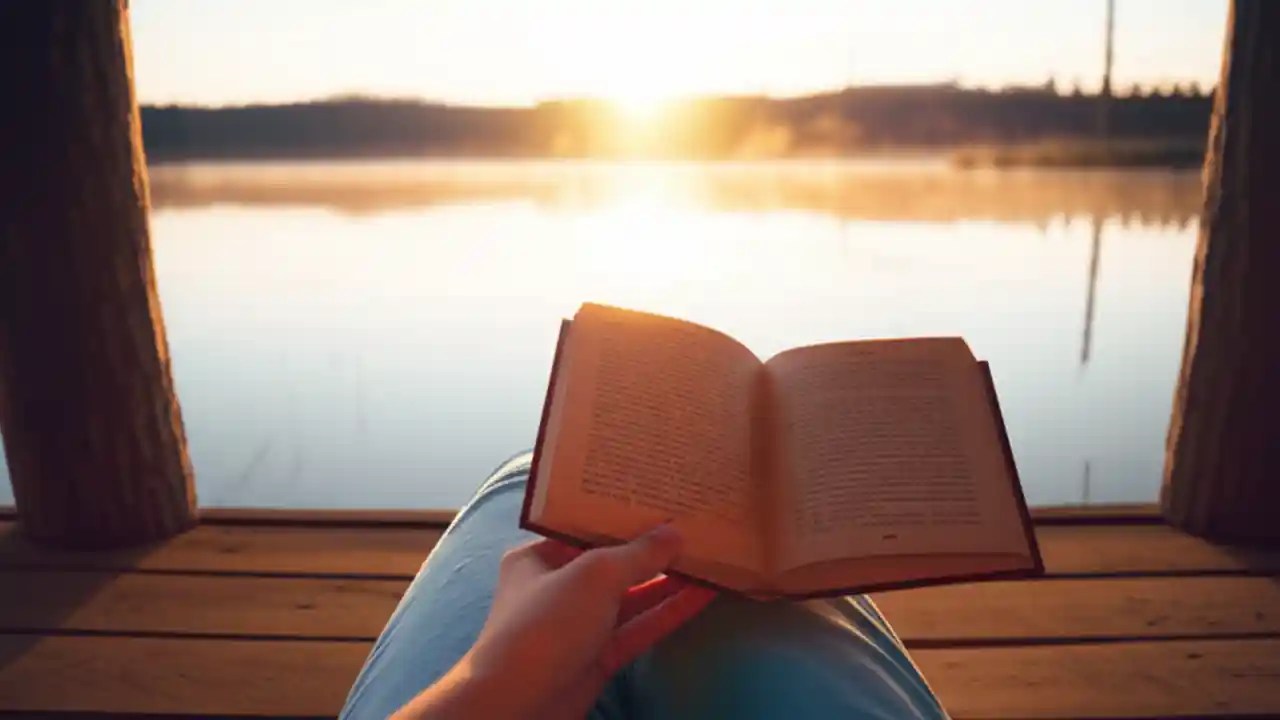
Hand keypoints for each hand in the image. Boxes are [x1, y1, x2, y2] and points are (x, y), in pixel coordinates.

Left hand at [396, 525, 716, 719]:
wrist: (517, 706)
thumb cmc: (545, 625)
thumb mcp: (593, 576)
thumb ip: (638, 554)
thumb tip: (676, 532)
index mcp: (538, 557)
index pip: (585, 528)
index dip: (624, 515)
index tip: (662, 498)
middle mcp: (556, 587)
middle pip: (612, 562)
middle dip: (652, 548)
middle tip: (696, 524)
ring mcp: (578, 625)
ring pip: (630, 597)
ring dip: (668, 581)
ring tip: (711, 556)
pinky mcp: (597, 657)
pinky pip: (638, 628)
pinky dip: (668, 612)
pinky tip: (703, 594)